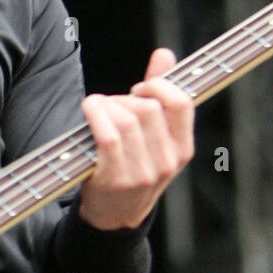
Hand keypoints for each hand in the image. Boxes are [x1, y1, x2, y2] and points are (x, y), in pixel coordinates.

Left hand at [77, 47, 194, 230]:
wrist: (114, 218)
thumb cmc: (132, 168)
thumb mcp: (154, 138)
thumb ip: (160, 95)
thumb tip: (164, 53)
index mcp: (182, 148)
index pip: (182, 103)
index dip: (159, 85)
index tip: (141, 88)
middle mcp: (167, 162)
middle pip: (149, 108)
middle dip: (125, 97)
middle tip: (112, 104)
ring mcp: (143, 173)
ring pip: (127, 119)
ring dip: (107, 105)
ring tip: (98, 109)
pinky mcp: (117, 179)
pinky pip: (109, 137)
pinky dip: (96, 115)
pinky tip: (90, 110)